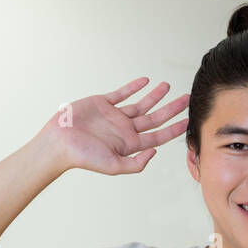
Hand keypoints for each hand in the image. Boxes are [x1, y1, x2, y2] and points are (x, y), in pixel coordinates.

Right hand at [38, 77, 188, 174]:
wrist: (60, 143)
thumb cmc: (84, 157)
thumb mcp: (113, 166)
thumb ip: (136, 163)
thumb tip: (155, 152)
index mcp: (129, 145)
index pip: (158, 136)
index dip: (174, 129)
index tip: (188, 120)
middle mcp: (124, 129)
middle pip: (154, 118)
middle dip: (171, 109)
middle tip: (186, 98)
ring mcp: (114, 116)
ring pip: (140, 104)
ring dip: (155, 96)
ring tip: (168, 86)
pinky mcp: (103, 103)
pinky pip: (122, 93)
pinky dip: (133, 87)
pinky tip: (146, 81)